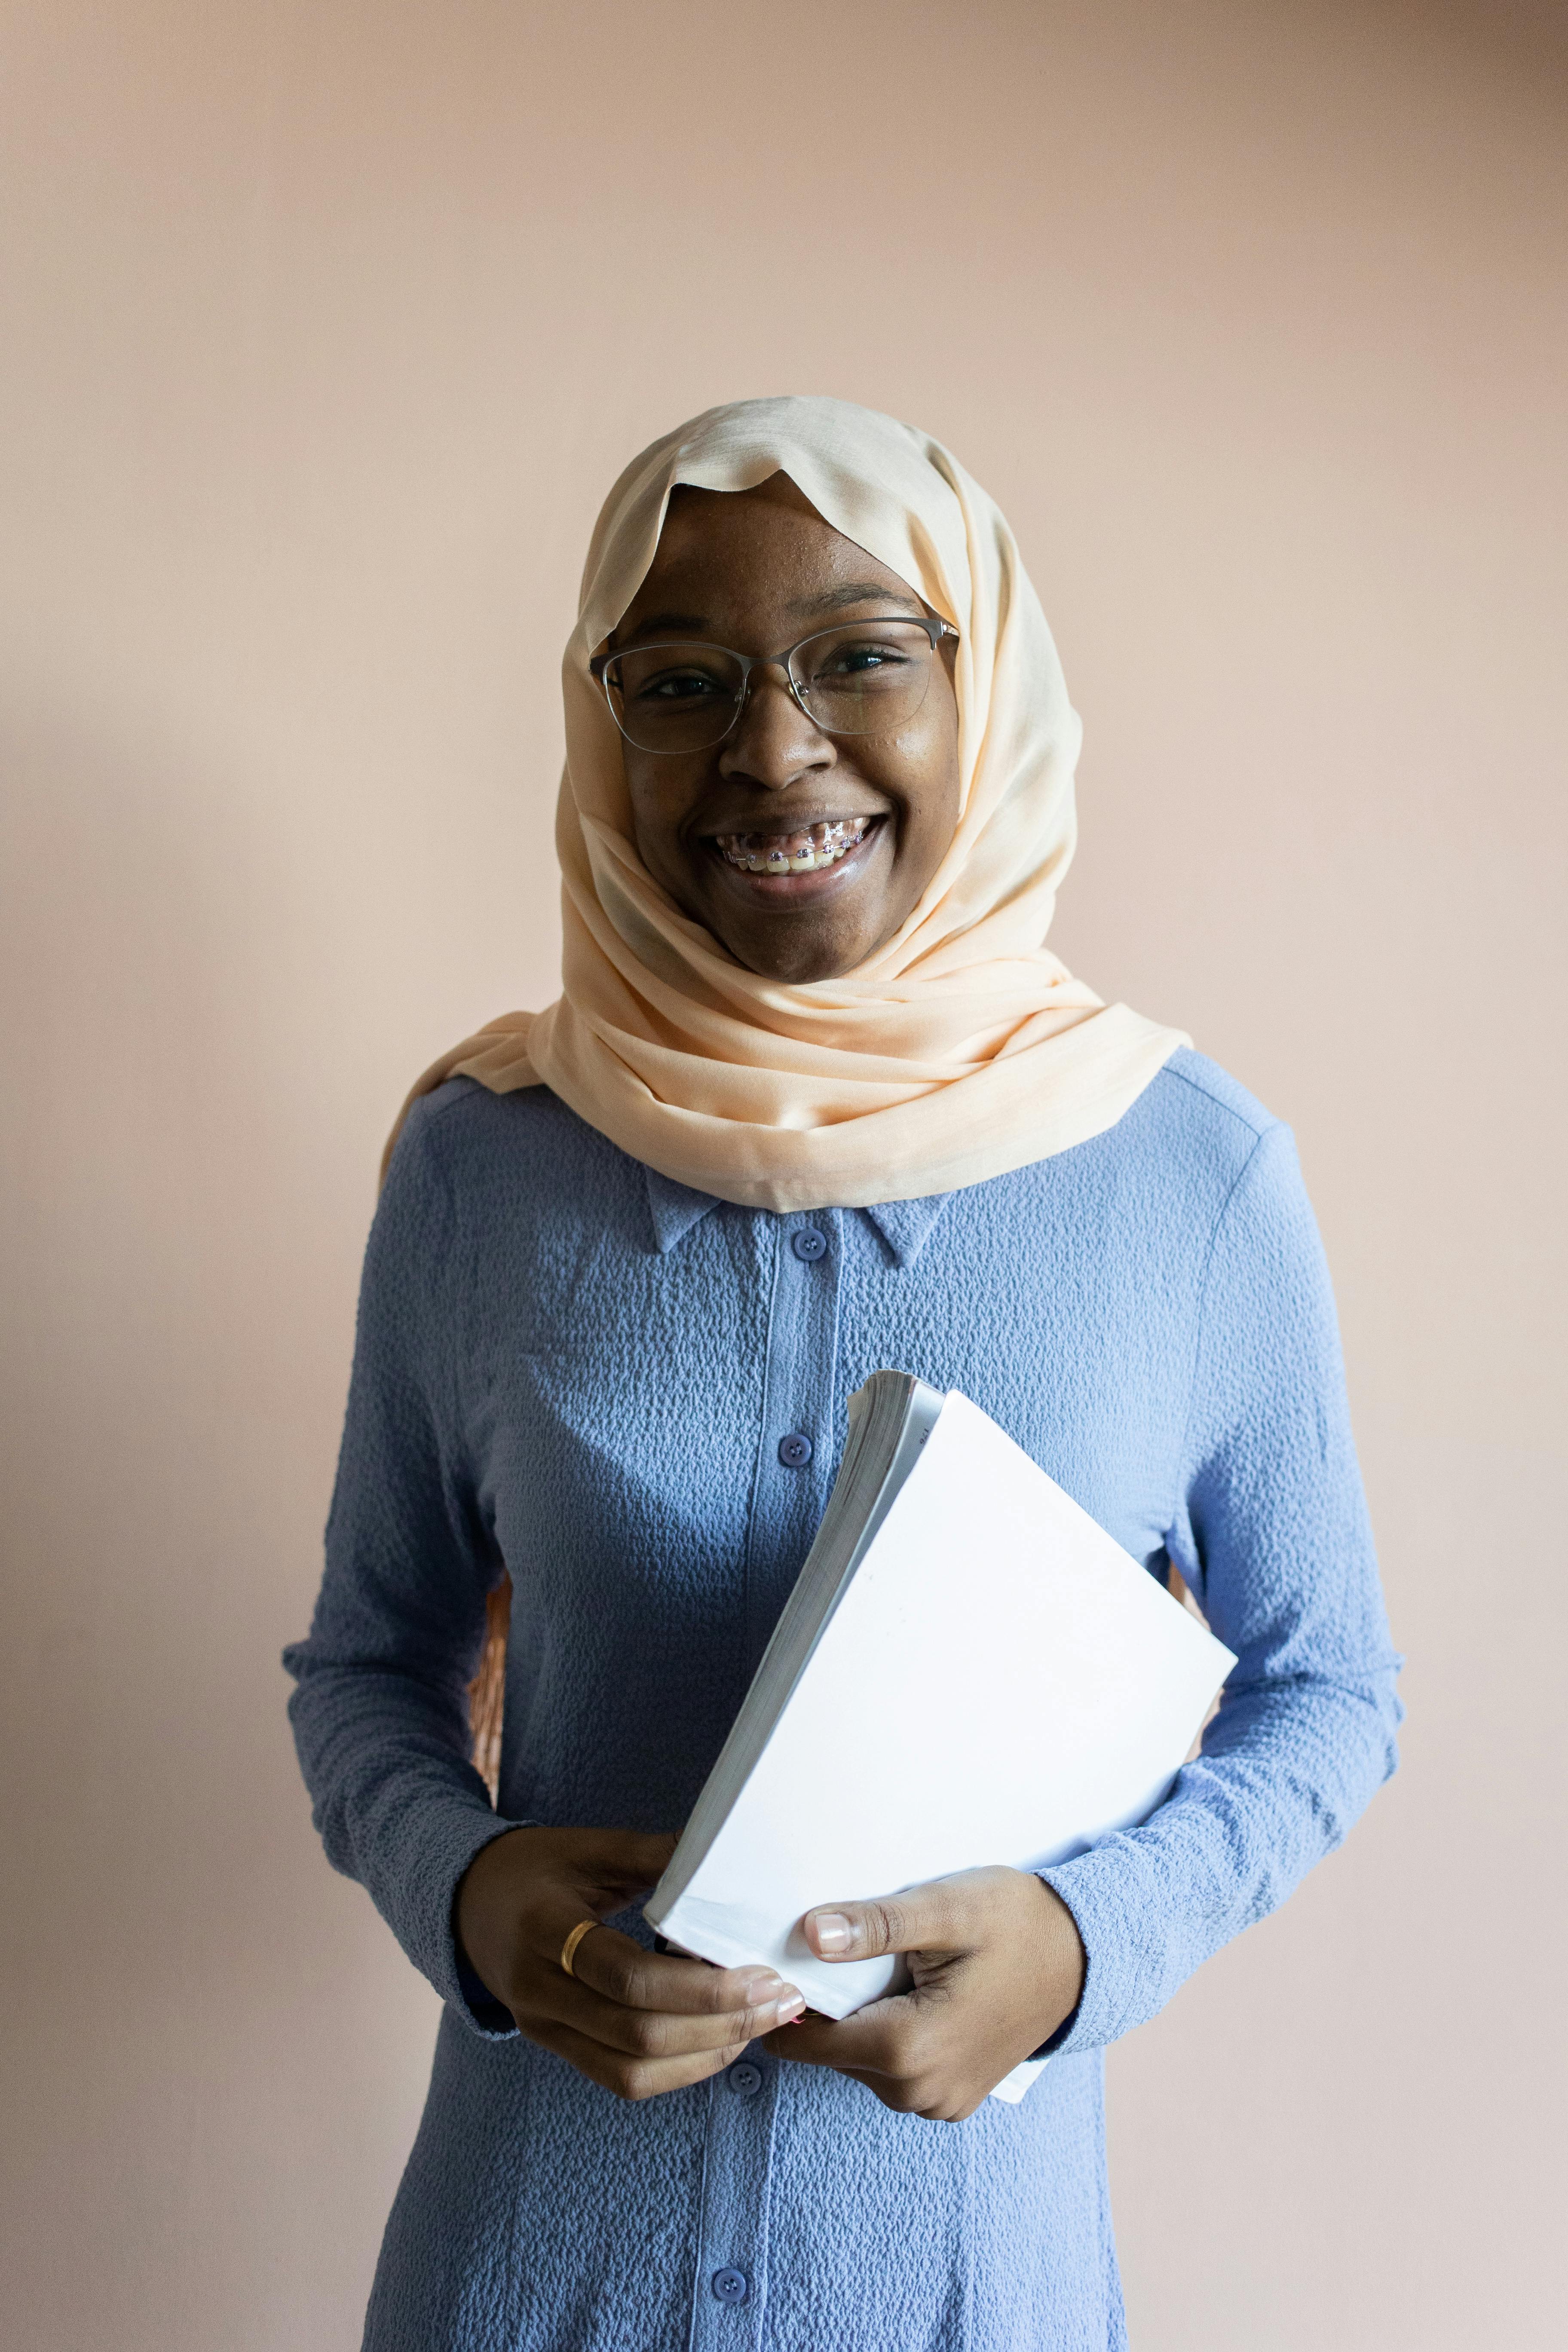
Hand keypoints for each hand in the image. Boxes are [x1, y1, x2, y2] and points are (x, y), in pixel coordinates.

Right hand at [454, 1826, 804, 2099]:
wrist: (468, 1903)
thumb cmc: (537, 1866)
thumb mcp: (590, 1847)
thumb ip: (654, 1854)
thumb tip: (727, 1853)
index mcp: (545, 1929)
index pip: (625, 1975)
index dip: (697, 1984)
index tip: (758, 1972)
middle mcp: (539, 1990)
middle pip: (637, 2033)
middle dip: (720, 2024)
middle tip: (780, 2000)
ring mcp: (544, 2027)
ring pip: (632, 2071)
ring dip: (706, 2056)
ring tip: (762, 2026)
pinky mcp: (557, 2047)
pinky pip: (621, 2079)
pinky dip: (678, 2071)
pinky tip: (721, 2043)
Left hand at [762, 1865, 1084, 2121]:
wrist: (1083, 1954)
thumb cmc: (1017, 1924)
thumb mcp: (945, 1908)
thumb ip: (875, 1926)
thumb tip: (811, 1934)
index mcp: (909, 2049)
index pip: (805, 2040)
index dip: (791, 1997)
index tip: (793, 1956)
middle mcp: (919, 2091)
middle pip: (832, 2052)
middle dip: (830, 2006)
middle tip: (851, 1950)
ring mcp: (939, 2102)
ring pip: (860, 2062)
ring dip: (862, 2020)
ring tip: (892, 1969)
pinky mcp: (952, 2098)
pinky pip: (894, 2072)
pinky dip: (889, 2035)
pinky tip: (915, 1994)